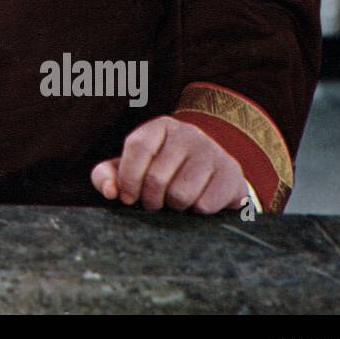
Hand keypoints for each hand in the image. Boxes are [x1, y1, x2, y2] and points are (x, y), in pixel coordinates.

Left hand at [91, 115, 247, 213]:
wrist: (213, 174)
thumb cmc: (164, 171)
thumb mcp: (132, 168)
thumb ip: (107, 175)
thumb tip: (110, 191)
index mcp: (160, 127)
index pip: (137, 147)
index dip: (128, 178)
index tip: (127, 198)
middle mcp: (188, 133)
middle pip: (157, 178)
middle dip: (151, 200)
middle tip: (154, 203)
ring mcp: (212, 151)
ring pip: (181, 194)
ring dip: (174, 207)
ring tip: (176, 201)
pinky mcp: (231, 173)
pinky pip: (205, 205)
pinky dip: (197, 211)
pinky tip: (198, 201)